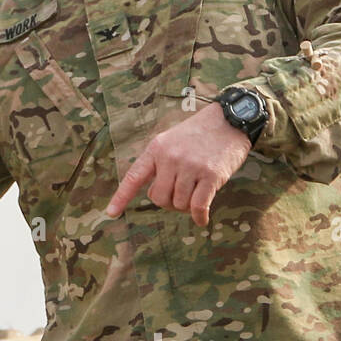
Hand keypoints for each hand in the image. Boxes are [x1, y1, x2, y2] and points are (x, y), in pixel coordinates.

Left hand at [105, 102, 251, 226]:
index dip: (121, 197)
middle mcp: (170, 157)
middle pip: (159, 198)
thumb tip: (156, 194)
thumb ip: (159, 163)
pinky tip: (202, 219)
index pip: (134, 177)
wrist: (230, 120)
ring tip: (195, 195)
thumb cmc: (199, 134)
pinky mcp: (211, 175)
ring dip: (186, 207)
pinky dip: (199, 217)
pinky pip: (198, 206)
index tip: (111, 213)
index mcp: (156, 148)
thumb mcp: (171, 140)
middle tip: (180, 196)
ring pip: (179, 204)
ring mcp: (190, 166)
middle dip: (168, 203)